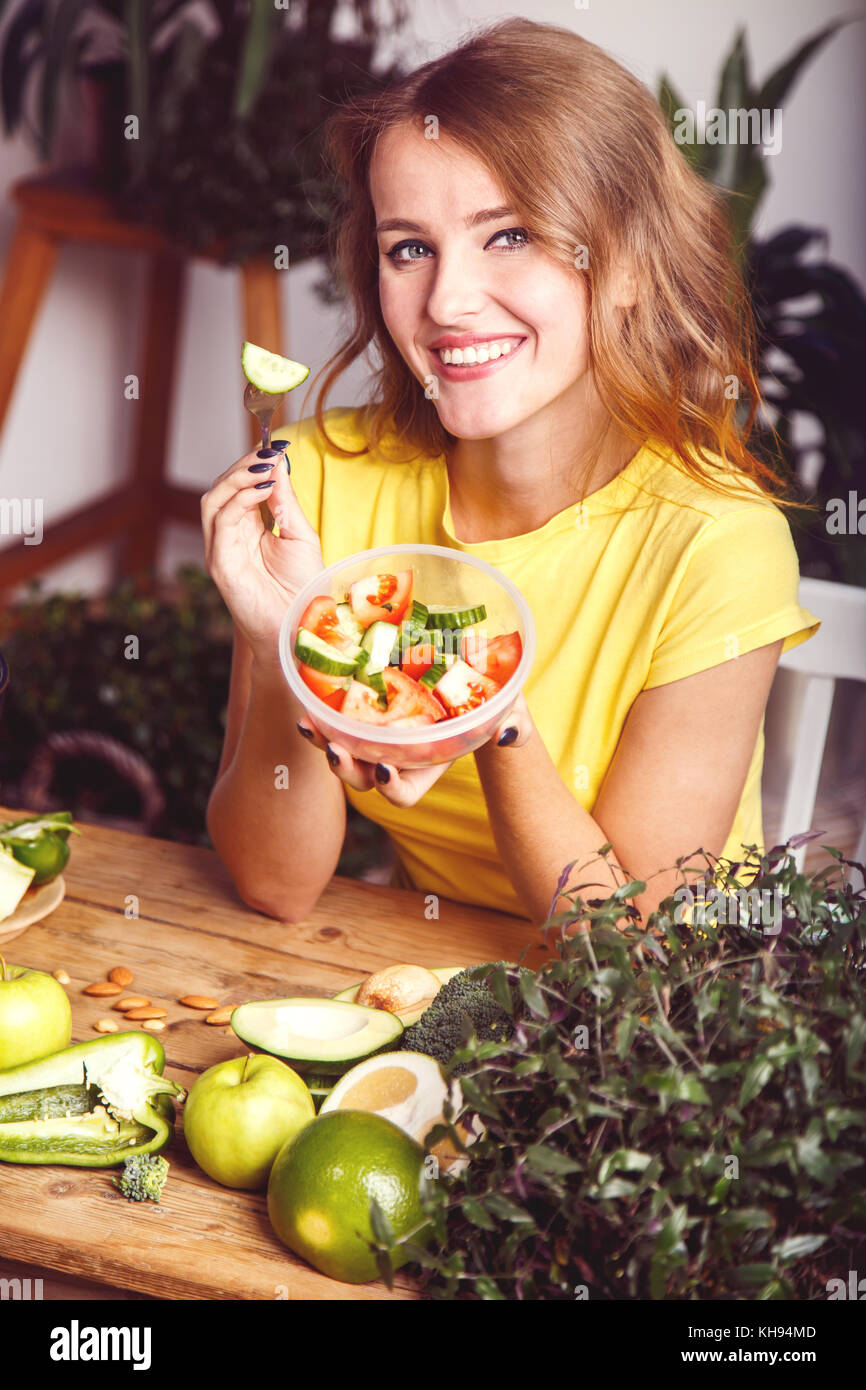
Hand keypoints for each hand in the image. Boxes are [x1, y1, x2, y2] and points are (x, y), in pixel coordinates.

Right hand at [201, 443, 324, 658]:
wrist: (299, 627)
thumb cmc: (301, 587)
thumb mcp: (299, 533)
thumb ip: (286, 500)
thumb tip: (279, 461)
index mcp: (248, 528)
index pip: (240, 486)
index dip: (253, 464)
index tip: (276, 444)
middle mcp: (230, 537)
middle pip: (222, 488)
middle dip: (244, 465)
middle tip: (269, 451)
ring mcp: (221, 550)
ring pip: (213, 500)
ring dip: (238, 477)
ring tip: (265, 467)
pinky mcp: (220, 563)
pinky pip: (222, 521)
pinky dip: (241, 500)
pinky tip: (264, 490)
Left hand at [296, 691, 532, 806]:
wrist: (471, 669)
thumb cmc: (493, 696)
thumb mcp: (509, 709)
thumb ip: (514, 724)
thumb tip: (507, 732)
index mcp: (428, 764)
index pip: (404, 794)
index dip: (392, 789)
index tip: (384, 768)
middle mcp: (397, 756)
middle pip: (364, 779)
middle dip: (347, 770)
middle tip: (338, 751)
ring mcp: (377, 735)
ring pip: (342, 752)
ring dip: (324, 745)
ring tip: (313, 727)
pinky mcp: (363, 708)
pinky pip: (335, 721)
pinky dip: (319, 719)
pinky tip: (308, 706)